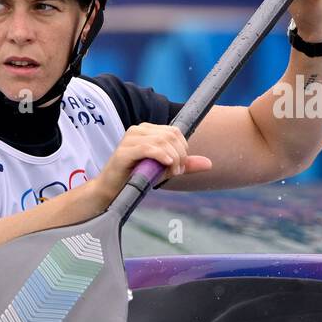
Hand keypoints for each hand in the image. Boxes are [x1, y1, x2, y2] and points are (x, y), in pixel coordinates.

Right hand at [96, 123, 211, 196]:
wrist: (112, 191)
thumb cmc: (138, 178)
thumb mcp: (165, 170)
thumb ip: (185, 165)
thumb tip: (209, 163)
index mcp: (148, 130)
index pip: (175, 132)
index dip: (183, 149)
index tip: (179, 167)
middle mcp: (138, 130)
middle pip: (171, 136)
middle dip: (179, 155)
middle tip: (175, 172)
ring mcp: (130, 139)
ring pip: (162, 141)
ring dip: (172, 159)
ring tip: (169, 173)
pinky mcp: (124, 151)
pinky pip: (148, 148)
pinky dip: (161, 156)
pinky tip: (166, 165)